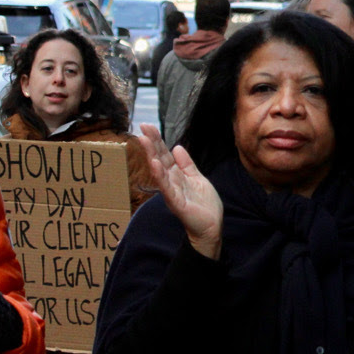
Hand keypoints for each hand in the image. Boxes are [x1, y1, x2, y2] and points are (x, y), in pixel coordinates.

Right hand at [137, 124, 222, 259]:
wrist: (211, 226)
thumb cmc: (204, 205)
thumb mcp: (197, 178)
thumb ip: (186, 164)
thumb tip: (177, 147)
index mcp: (177, 175)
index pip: (165, 154)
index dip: (158, 140)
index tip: (148, 127)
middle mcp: (171, 182)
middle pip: (160, 159)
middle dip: (152, 143)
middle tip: (142, 128)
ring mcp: (172, 192)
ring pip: (160, 171)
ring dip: (152, 155)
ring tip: (144, 141)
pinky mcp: (176, 203)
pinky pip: (167, 188)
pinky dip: (160, 177)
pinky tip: (155, 165)